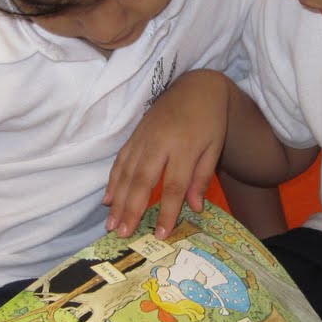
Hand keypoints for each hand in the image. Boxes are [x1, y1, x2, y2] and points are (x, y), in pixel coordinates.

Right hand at [105, 70, 231, 236]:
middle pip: (142, 180)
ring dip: (117, 200)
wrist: (195, 88)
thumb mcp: (214, 148)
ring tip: (111, 224)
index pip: (173, 185)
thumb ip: (202, 177)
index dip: (166, 210)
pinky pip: (120, 161)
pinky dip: (112, 181)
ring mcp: (143, 139)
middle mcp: (159, 143)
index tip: (161, 234)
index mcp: (184, 147)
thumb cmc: (209, 122)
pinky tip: (107, 200)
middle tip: (123, 234)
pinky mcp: (134, 136)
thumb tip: (194, 209)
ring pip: (126, 173)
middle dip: (131, 209)